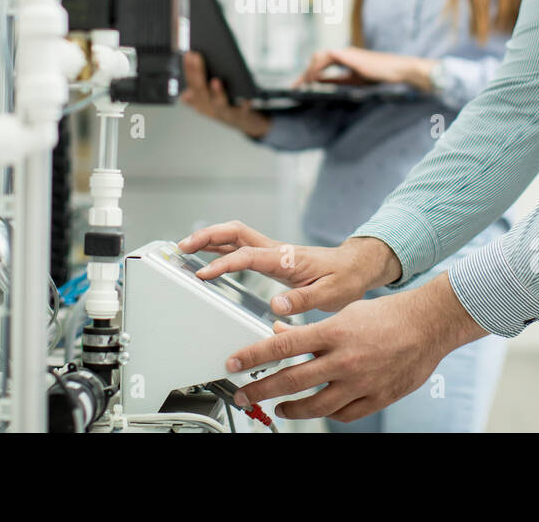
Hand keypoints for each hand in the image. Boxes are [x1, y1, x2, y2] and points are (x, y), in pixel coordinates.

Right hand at [178, 220, 400, 313]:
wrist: (356, 268)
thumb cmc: (345, 280)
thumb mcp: (329, 295)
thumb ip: (302, 300)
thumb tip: (276, 306)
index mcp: (285, 258)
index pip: (246, 256)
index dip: (222, 264)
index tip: (203, 274)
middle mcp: (276, 251)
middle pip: (234, 233)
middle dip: (207, 236)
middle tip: (182, 247)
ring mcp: (273, 252)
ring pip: (236, 237)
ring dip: (210, 238)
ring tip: (186, 248)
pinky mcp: (273, 258)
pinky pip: (242, 247)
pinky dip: (222, 247)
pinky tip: (211, 257)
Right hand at [179, 52, 269, 138]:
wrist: (242, 122)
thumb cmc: (223, 104)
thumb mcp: (208, 99)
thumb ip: (197, 89)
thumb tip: (187, 80)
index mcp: (200, 103)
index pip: (191, 85)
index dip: (188, 70)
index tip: (189, 54)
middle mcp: (210, 108)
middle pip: (202, 91)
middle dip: (198, 73)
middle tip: (197, 57)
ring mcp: (225, 112)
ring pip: (219, 103)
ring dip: (217, 93)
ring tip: (216, 81)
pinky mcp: (242, 114)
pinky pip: (242, 109)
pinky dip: (244, 103)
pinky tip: (247, 97)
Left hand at [227, 273, 488, 421]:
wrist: (427, 325)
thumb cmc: (386, 316)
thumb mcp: (344, 313)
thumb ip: (311, 330)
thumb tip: (280, 334)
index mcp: (334, 332)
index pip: (282, 346)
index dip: (253, 356)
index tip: (233, 364)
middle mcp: (344, 360)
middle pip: (292, 380)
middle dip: (262, 390)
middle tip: (244, 395)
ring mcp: (360, 382)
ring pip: (315, 406)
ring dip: (291, 409)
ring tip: (279, 409)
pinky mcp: (377, 398)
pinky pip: (344, 414)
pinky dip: (328, 414)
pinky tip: (319, 410)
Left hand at [292, 46, 435, 91]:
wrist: (397, 70)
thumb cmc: (381, 76)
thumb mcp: (355, 81)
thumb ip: (338, 81)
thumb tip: (321, 84)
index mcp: (346, 58)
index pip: (322, 63)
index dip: (311, 74)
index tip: (301, 86)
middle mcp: (344, 53)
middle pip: (317, 58)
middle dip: (305, 72)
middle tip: (295, 87)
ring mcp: (346, 53)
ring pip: (319, 57)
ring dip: (309, 70)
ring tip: (301, 85)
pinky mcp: (349, 55)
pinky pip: (326, 58)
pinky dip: (318, 68)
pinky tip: (313, 79)